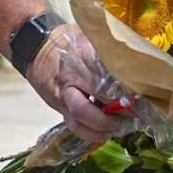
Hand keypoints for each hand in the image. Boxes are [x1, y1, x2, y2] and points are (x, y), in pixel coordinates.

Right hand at [22, 25, 127, 143]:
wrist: (35, 49)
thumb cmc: (67, 41)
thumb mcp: (88, 39)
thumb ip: (106, 53)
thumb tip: (134, 64)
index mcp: (83, 55)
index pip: (105, 71)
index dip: (123, 86)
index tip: (138, 94)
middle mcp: (73, 76)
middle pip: (97, 95)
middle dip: (117, 108)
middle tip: (133, 114)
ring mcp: (64, 94)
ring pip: (82, 116)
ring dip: (103, 127)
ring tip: (119, 127)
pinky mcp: (59, 107)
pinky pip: (74, 125)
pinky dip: (90, 134)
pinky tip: (104, 133)